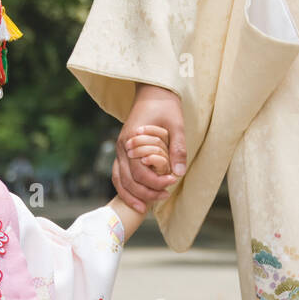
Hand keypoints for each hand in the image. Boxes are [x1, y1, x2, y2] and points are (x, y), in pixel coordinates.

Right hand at [113, 83, 186, 214]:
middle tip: (165, 196)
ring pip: (119, 180)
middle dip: (145, 192)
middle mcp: (122, 147)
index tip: (172, 182)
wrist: (153, 91)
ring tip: (146, 208)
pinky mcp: (123, 153)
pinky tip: (138, 199)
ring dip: (132, 195)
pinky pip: (119, 175)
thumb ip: (177, 149)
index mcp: (133, 139)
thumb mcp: (177, 125)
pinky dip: (126, 189)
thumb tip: (179, 174)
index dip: (155, 181)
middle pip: (128, 179)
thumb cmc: (166, 106)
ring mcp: (120, 150)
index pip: (140, 171)